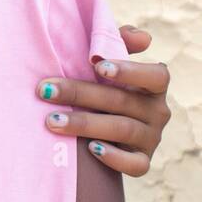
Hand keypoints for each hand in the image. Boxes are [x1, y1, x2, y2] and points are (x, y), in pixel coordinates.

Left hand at [38, 25, 170, 176]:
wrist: (99, 126)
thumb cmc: (100, 83)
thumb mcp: (106, 61)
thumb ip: (117, 42)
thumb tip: (141, 36)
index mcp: (153, 85)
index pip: (155, 75)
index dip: (130, 70)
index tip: (98, 66)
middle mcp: (157, 111)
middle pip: (121, 101)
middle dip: (80, 93)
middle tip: (44, 90)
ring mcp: (151, 138)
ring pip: (122, 129)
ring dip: (84, 124)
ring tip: (51, 120)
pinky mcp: (142, 161)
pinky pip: (136, 165)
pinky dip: (115, 158)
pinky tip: (91, 149)